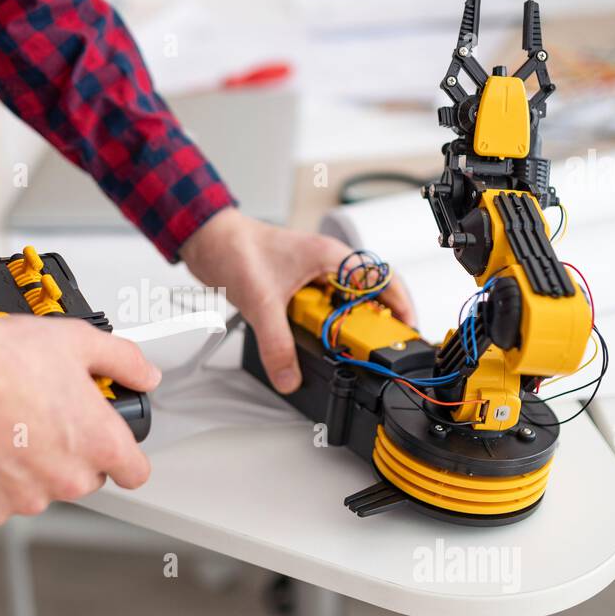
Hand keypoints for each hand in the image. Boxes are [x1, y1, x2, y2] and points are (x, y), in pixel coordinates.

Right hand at [0, 315, 160, 525]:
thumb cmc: (5, 360)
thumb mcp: (77, 341)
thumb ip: (123, 361)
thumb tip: (145, 373)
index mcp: (100, 443)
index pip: (136, 473)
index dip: (125, 456)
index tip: (111, 445)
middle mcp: (69, 478)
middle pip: (86, 478)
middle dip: (72, 453)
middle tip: (45, 418)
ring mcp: (29, 497)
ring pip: (43, 489)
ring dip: (33, 467)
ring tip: (10, 426)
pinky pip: (0, 498)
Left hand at [180, 208, 415, 393]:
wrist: (207, 240)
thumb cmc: (236, 247)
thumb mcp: (260, 301)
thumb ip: (276, 343)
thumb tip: (289, 376)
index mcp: (331, 256)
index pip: (382, 279)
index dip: (401, 306)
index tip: (407, 333)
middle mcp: (327, 265)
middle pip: (366, 297)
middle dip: (372, 325)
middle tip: (373, 351)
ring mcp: (312, 277)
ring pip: (343, 307)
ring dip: (344, 328)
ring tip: (347, 350)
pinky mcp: (297, 288)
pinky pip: (320, 312)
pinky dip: (321, 328)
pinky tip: (316, 342)